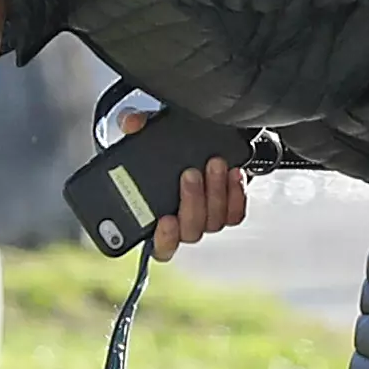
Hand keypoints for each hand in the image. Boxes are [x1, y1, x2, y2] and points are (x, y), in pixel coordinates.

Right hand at [120, 110, 249, 260]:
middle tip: (191, 174)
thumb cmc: (163, 152)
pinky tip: (233, 174)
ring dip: (216, 194)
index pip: (157, 246)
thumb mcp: (145, 136)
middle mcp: (182, 224)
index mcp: (154, 218)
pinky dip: (236, 196)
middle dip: (192, 201)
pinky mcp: (228, 210)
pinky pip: (235, 214)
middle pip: (190, 231)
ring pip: (214, 221)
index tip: (166, 220)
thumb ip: (135, 127)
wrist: (197, 147)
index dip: (163, 239)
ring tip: (215, 165)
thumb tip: (132, 122)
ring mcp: (206, 218)